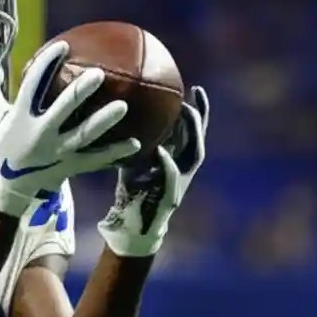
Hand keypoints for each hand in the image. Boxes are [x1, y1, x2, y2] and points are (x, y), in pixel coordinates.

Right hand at [0, 41, 139, 215]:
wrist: (6, 185)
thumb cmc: (12, 144)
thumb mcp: (13, 119)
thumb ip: (30, 100)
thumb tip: (53, 70)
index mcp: (22, 116)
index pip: (33, 85)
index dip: (47, 64)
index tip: (64, 45)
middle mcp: (40, 133)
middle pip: (62, 109)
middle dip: (79, 92)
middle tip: (98, 74)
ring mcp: (56, 152)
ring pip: (83, 135)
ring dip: (103, 121)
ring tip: (122, 107)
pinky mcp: (69, 167)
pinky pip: (96, 159)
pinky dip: (115, 152)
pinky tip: (136, 143)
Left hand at [97, 86, 209, 256]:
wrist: (133, 227)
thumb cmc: (132, 191)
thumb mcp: (134, 160)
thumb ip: (134, 140)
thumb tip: (116, 112)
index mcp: (178, 159)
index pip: (192, 131)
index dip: (197, 110)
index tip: (193, 88)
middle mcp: (185, 169)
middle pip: (199, 138)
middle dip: (200, 116)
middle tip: (191, 95)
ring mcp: (181, 184)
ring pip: (195, 155)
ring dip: (191, 133)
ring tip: (182, 115)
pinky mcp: (171, 199)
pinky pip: (173, 178)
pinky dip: (168, 163)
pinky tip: (161, 150)